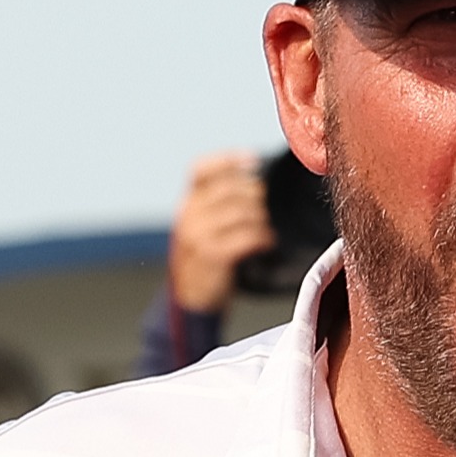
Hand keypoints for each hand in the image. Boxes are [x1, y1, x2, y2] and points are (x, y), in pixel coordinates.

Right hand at [167, 150, 270, 318]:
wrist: (191, 296)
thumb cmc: (205, 257)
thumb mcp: (202, 225)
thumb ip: (219, 204)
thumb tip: (257, 182)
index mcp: (188, 203)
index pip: (201, 170)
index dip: (228, 160)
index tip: (253, 160)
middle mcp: (189, 215)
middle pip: (230, 189)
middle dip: (256, 195)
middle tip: (266, 207)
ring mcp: (199, 235)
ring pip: (242, 213)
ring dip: (262, 220)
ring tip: (267, 229)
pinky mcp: (212, 255)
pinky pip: (246, 237)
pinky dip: (262, 238)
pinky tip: (267, 242)